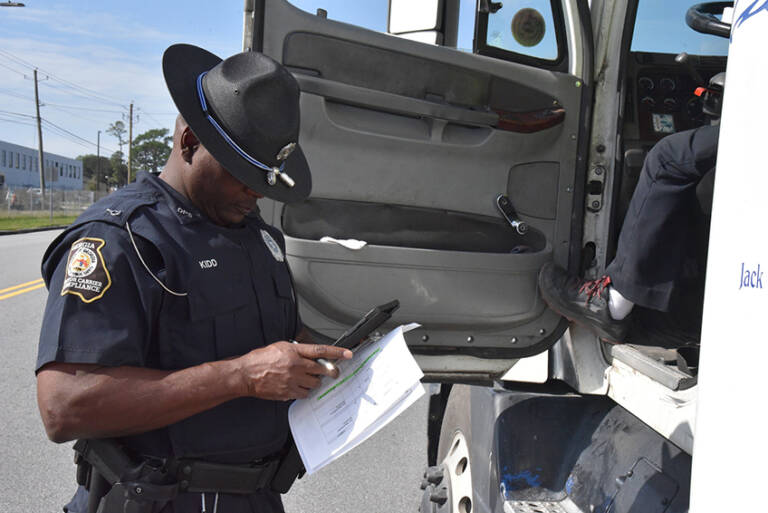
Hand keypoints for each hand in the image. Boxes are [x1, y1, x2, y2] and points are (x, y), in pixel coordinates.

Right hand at [236, 341, 352, 399]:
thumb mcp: (280, 347)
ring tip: (305, 378)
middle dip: (330, 372)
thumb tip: (312, 354)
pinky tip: (297, 387)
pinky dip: (304, 391)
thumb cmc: (260, 359)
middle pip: (322, 370)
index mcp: (294, 351)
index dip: (337, 352)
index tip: (348, 354)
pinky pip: (304, 394)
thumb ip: (298, 350)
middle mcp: (296, 365)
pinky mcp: (288, 392)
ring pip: (315, 384)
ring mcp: (292, 380)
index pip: (321, 350)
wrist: (245, 374)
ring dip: (314, 382)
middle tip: (333, 373)